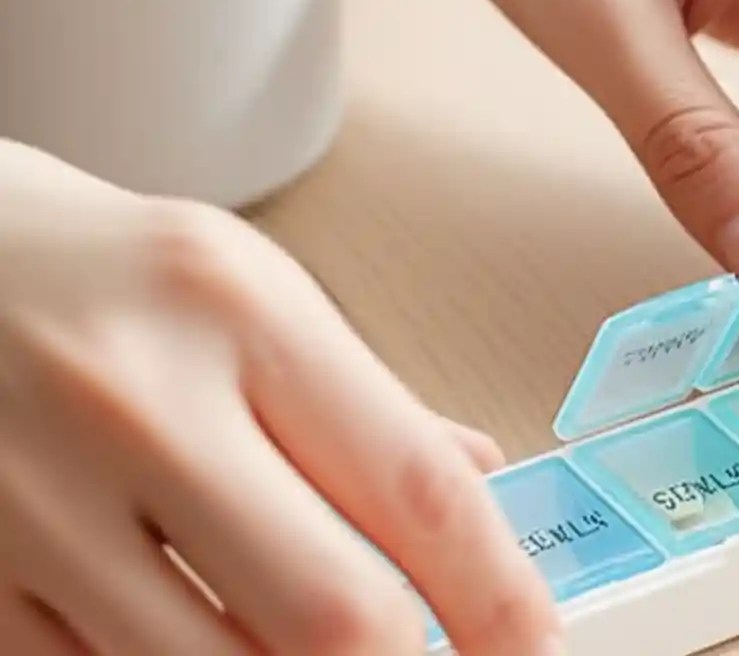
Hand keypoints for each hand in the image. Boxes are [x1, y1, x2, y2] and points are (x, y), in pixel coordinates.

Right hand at [0, 140, 560, 655]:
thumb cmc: (106, 275)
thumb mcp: (255, 294)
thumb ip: (367, 405)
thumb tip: (478, 484)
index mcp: (238, 312)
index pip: (416, 488)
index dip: (499, 594)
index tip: (533, 643)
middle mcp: (137, 404)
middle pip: (335, 615)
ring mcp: (36, 503)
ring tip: (311, 635)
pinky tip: (206, 631)